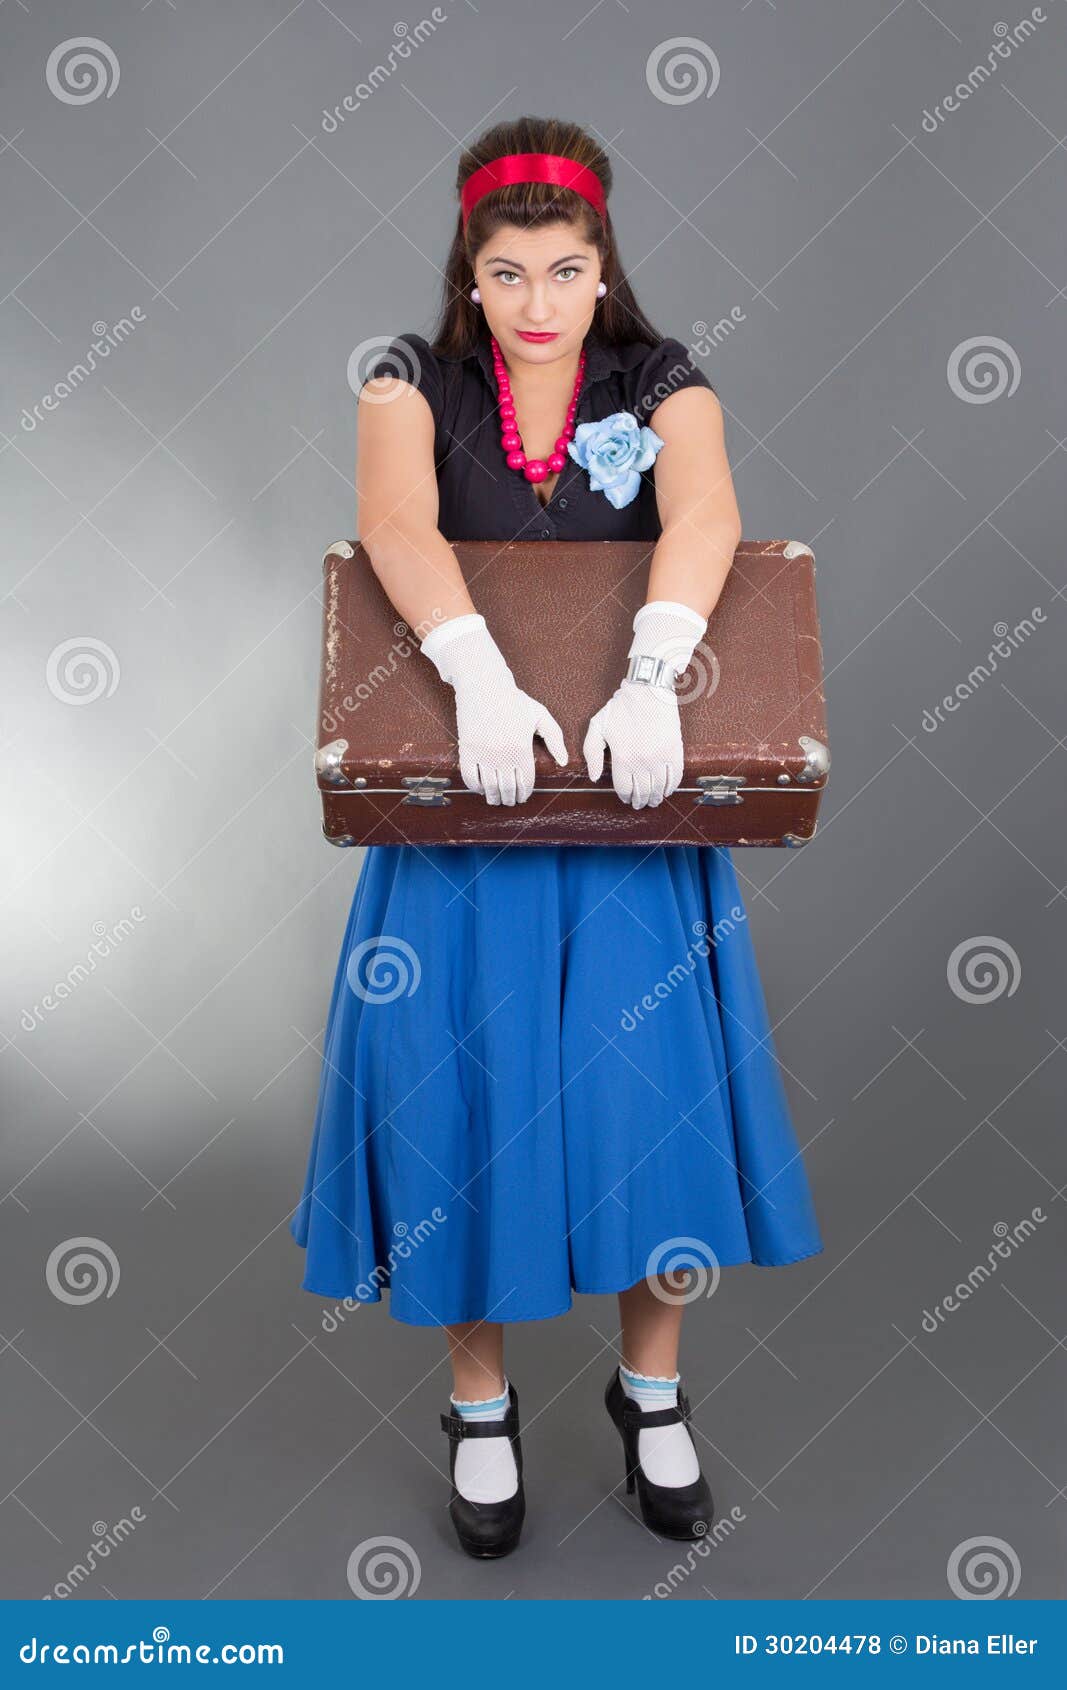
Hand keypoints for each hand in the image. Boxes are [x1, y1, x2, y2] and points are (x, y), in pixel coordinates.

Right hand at [420, 613, 567, 804]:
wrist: (483, 685)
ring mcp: (484, 753)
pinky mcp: (467, 750)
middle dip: (510, 799)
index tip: (523, 798)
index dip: (525, 794)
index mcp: (522, 748)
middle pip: (508, 789)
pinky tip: (481, 788)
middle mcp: (503, 754)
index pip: (526, 782)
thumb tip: (564, 761)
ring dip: (493, 798)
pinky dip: (475, 788)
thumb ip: (555, 738)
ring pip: (489, 788)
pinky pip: (470, 778)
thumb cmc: (513, 700)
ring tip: (495, 799)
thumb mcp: (539, 715)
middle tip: (510, 802)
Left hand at [583, 598, 707, 808]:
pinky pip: (674, 777)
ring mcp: (660, 757)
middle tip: (639, 805)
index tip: (626, 799)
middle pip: (642, 792)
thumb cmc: (621, 707)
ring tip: (652, 801)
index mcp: (622, 757)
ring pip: (658, 788)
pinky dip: (670, 787)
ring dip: (655, 798)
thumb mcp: (597, 726)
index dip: (625, 797)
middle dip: (639, 801)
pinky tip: (666, 790)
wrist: (648, 690)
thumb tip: (593, 777)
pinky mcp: (675, 751)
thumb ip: (592, 753)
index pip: (624, 788)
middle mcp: (641, 761)